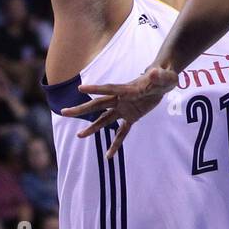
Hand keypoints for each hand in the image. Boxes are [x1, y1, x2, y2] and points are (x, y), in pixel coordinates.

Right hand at [61, 64, 177, 157]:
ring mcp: (125, 109)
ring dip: (93, 127)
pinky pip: (122, 132)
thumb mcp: (164, 76)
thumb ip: (158, 76)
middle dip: (82, 109)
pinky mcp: (132, 117)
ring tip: (80, 136)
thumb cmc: (164, 77)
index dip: (96, 89)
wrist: (164, 82)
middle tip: (64, 112)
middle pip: (98, 104)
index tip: (80, 88)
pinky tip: (109, 156)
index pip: (110, 89)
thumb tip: (155, 72)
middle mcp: (122, 99)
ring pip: (105, 119)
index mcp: (127, 89)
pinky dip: (116, 143)